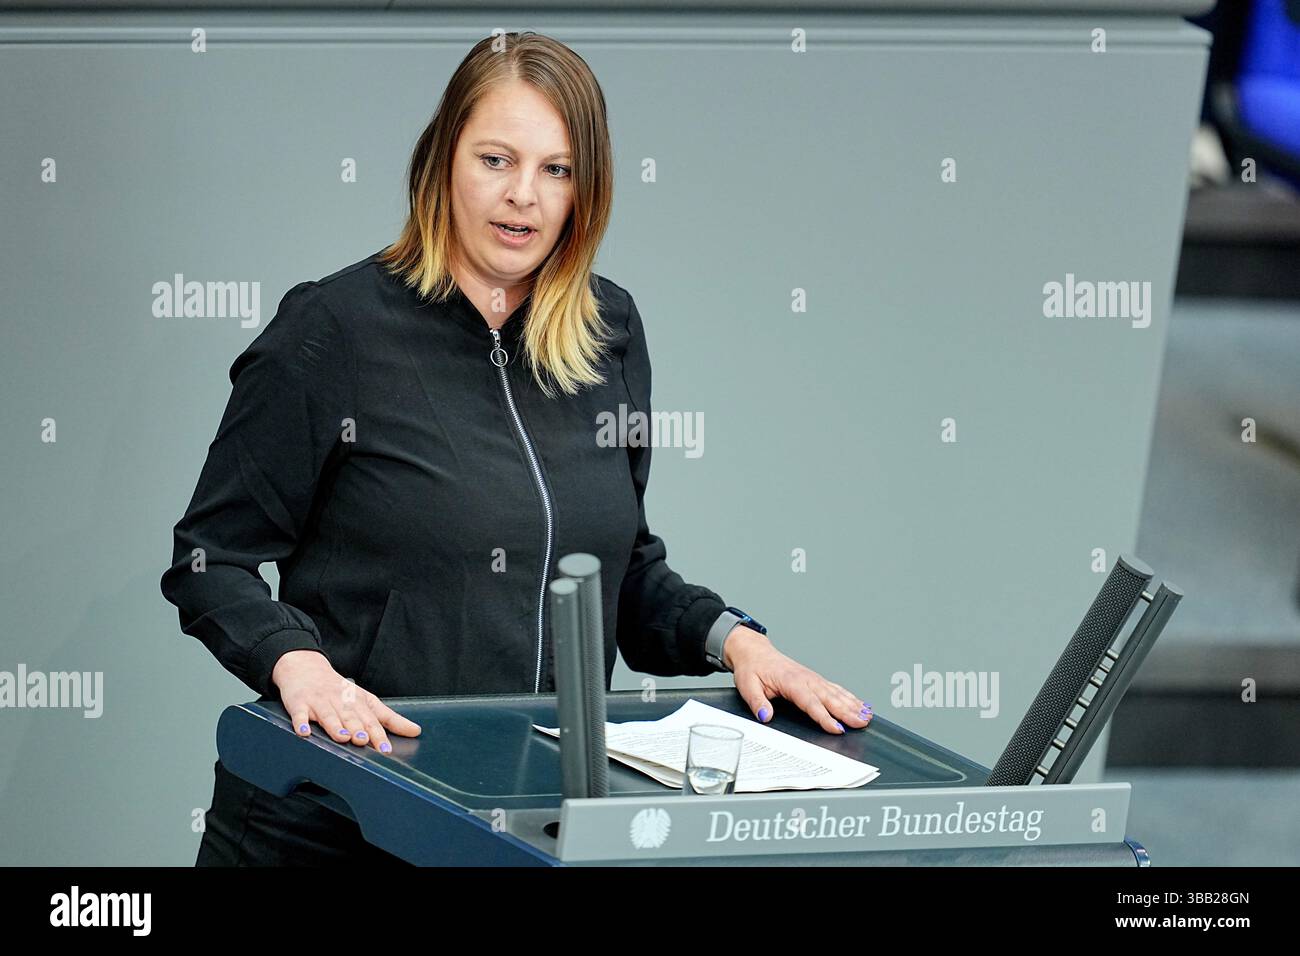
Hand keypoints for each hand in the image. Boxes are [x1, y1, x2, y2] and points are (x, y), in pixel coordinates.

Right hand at [271, 649, 422, 752]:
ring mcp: (319, 702)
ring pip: (328, 715)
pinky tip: (304, 732)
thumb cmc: (339, 690)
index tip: (386, 748)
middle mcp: (340, 700)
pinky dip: (301, 723)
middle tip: (365, 741)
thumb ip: (390, 718)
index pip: (372, 719)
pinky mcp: (299, 703)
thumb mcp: (366, 700)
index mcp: (358, 701)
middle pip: (351, 717)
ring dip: (336, 726)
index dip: (379, 734)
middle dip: (358, 729)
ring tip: (343, 738)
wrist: (306, 668)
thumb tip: (415, 731)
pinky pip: (299, 714)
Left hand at [722, 627, 872, 733]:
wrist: (754, 652)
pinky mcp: (814, 679)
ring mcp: (812, 678)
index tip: (837, 728)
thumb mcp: (747, 686)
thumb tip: (765, 716)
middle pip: (830, 698)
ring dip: (853, 705)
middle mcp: (805, 678)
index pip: (810, 702)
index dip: (825, 717)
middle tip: (861, 723)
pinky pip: (835, 688)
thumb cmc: (752, 668)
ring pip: (836, 693)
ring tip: (867, 716)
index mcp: (790, 681)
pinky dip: (849, 697)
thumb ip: (757, 702)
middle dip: (847, 712)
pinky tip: (860, 705)